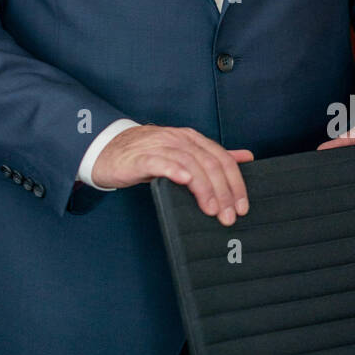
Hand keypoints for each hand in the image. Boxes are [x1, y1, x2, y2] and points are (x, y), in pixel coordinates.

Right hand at [92, 124, 252, 225]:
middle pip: (208, 162)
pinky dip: (174, 170)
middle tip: (229, 215)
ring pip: (188, 163)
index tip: (242, 206)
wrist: (107, 151)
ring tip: (211, 209)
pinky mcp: (139, 157)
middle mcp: (178, 139)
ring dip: (203, 187)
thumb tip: (246, 157)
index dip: (235, 182)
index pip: (221, 158)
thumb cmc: (147, 154)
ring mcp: (158, 146)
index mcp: (191, 139)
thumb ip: (213, 156)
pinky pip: (159, 162)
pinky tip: (184, 181)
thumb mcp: (183, 152)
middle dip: (223, 191)